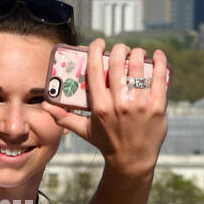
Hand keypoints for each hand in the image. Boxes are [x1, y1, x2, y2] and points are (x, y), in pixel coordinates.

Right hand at [40, 38, 168, 179]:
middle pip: (118, 61)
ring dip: (138, 53)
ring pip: (138, 66)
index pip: (95, 68)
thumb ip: (63, 116)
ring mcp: (140, 104)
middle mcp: (118, 103)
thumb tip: (44, 105)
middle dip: (119, 49)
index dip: (95, 49)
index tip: (98, 43)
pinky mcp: (157, 106)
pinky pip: (160, 77)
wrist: (133, 161)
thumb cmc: (107, 142)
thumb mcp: (84, 130)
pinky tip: (158, 54)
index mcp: (99, 106)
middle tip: (121, 49)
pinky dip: (160, 62)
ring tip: (137, 53)